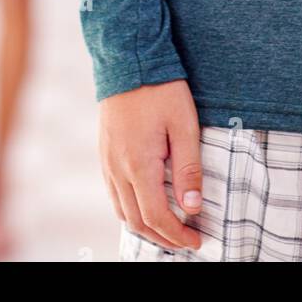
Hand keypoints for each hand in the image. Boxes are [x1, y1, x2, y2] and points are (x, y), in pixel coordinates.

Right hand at [98, 79, 203, 251]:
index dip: (177, 235)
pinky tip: (146, 205)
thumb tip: (193, 206)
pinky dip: (130, 210)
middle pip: (138, 221)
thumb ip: (188, 168)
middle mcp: (118, 169)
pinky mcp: (105, 153)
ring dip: (145, 227)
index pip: (157, 217)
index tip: (196, 240)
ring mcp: (107, 162)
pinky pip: (114, 194)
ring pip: (122, 211)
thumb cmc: (160, 90)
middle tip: (186, 241)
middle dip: (163, 237)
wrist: (128, 60)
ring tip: (169, 229)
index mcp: (139, 164)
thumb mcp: (184, 125)